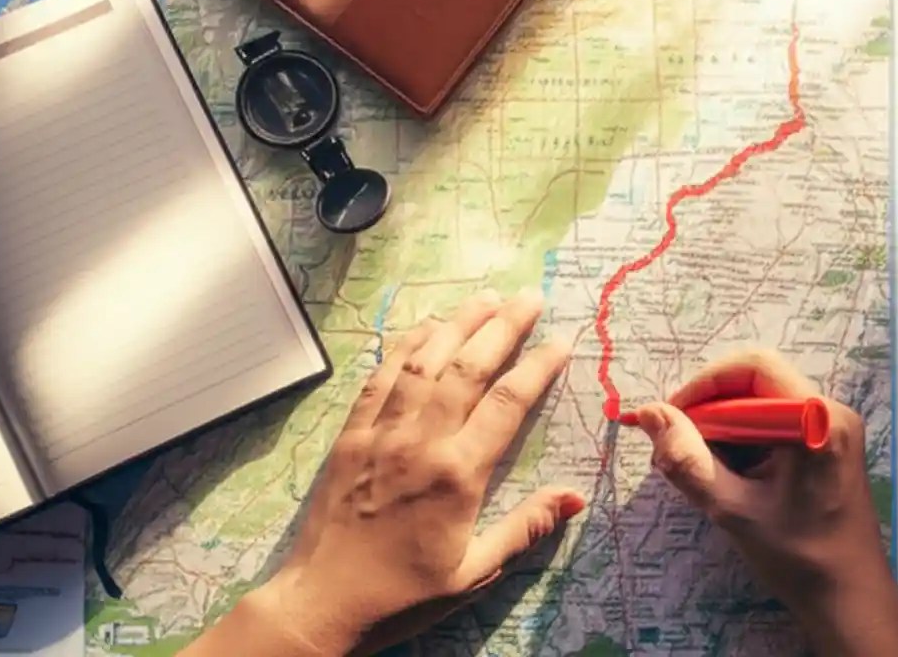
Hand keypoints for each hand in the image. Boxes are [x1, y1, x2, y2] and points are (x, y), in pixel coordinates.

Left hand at [183, 289, 585, 656]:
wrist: (322, 600)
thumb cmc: (403, 594)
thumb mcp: (473, 572)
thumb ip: (525, 529)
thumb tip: (574, 496)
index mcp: (457, 474)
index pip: (507, 403)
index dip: (538, 366)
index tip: (561, 340)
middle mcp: (420, 441)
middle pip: (468, 367)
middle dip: (503, 326)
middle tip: (529, 297)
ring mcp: (381, 432)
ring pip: (424, 361)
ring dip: (457, 324)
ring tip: (485, 297)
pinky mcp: (351, 434)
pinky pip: (381, 376)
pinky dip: (405, 346)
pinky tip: (425, 329)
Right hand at [633, 350, 897, 656]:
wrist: (849, 597)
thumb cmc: (797, 557)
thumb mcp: (732, 509)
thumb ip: (687, 459)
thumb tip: (649, 414)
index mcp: (816, 420)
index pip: (751, 369)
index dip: (703, 386)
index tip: (670, 419)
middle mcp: (830, 410)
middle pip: (754, 381)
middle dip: (709, 409)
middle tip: (677, 446)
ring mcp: (832, 425)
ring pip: (760, 401)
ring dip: (723, 426)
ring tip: (701, 467)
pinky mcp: (826, 441)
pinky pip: (773, 420)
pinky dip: (742, 439)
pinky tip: (728, 474)